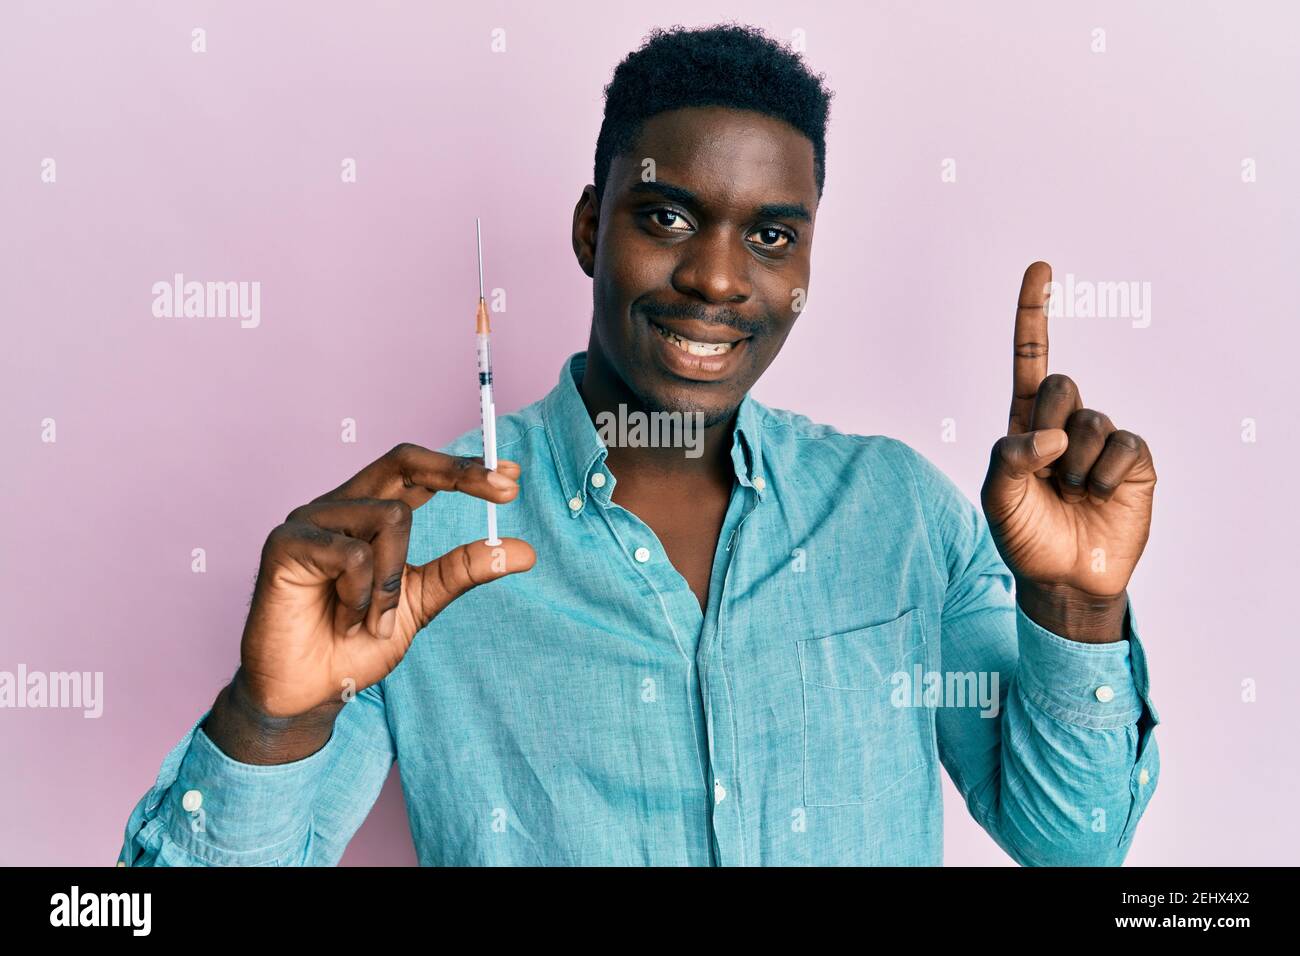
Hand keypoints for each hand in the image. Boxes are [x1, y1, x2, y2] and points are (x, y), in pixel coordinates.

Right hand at [239, 443, 534, 717]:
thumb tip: (525, 552)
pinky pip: (352, 555)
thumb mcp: (423, 602)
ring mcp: (310, 519)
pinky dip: (361, 595)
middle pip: (403, 462)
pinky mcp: (285, 542)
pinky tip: (342, 620)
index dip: (464, 467)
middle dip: (459, 472)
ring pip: (390, 519)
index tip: (512, 475)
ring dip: (395, 582)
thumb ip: (464, 571)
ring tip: (373, 620)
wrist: (309, 691)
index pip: (419, 473)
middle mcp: (340, 506)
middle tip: (507, 488)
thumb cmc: (355, 643)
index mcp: (369, 514)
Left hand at [980, 262, 1156, 639]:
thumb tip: (1050, 435)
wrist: (1064, 578)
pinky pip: (1122, 444)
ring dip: (1076, 463)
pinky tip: (1100, 495)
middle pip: (1059, 384)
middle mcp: (1063, 424)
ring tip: (1073, 492)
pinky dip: (1105, 474)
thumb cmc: (1025, 535)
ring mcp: (1101, 440)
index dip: (1034, 314)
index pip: (1029, 360)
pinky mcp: (1134, 460)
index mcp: (1025, 424)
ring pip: (1090, 420)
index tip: (1041, 269)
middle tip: (1048, 467)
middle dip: (1047, 423)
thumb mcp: (997, 498)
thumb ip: (1009, 458)